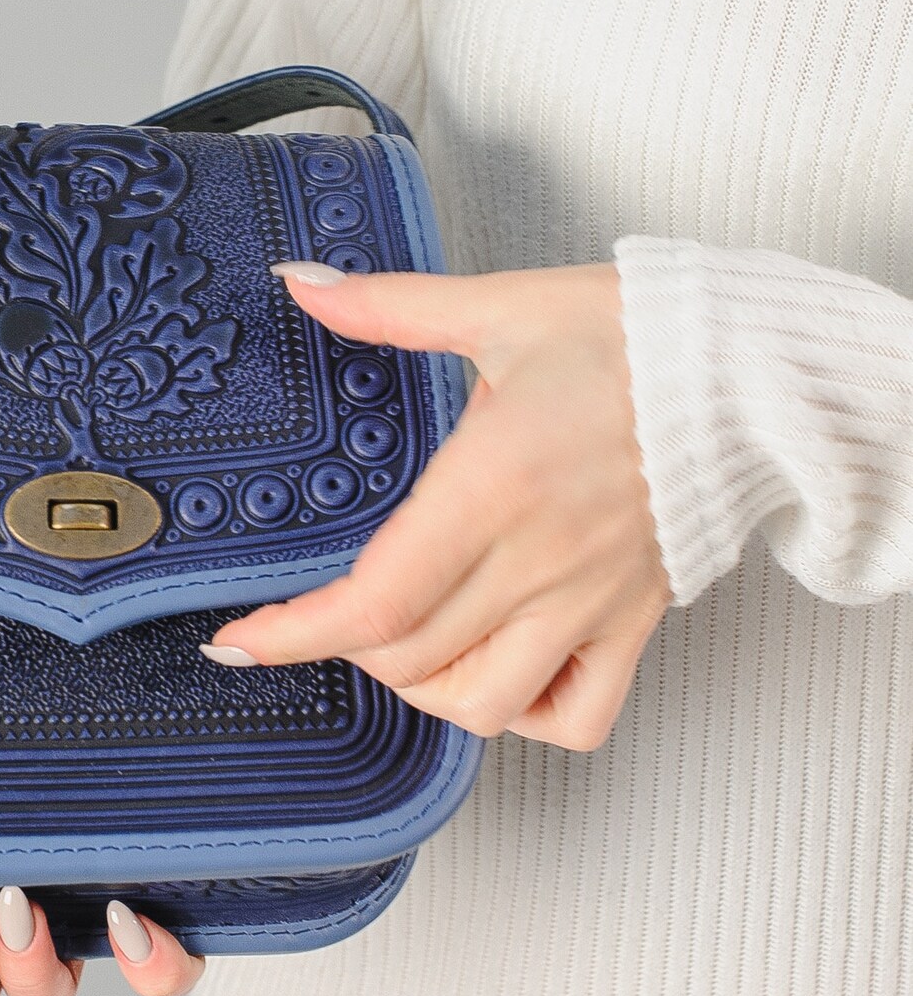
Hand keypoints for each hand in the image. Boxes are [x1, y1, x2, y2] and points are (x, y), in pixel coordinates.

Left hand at [200, 259, 671, 751]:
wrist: (757, 370)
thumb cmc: (635, 339)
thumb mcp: (500, 308)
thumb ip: (388, 307)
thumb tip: (300, 279)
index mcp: (491, 486)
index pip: (373, 601)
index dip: (293, 636)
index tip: (238, 642)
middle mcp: (537, 560)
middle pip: (409, 659)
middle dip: (342, 648)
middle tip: (321, 612)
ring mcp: (589, 603)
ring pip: (485, 704)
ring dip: (422, 689)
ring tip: (400, 644)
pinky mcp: (633, 622)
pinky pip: (579, 716)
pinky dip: (524, 716)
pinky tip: (495, 671)